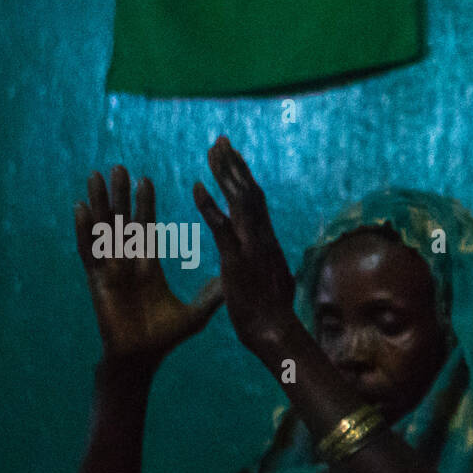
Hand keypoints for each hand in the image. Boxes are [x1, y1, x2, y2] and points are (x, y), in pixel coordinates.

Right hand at [75, 165, 222, 361]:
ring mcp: (110, 269)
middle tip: (119, 167)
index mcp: (148, 265)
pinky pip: (89, 250)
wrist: (141, 357)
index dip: (145, 204)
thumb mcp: (196, 313)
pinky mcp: (97, 280)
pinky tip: (81, 208)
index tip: (146, 179)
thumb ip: (212, 295)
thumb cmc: (165, 337)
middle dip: (121, 195)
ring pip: (104, 229)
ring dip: (100, 203)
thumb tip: (234, 280)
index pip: (146, 227)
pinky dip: (85, 230)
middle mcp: (127, 262)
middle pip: (123, 221)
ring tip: (96, 176)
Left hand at [194, 136, 296, 355]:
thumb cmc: (271, 312)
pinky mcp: (236, 260)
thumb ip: (269, 265)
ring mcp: (250, 246)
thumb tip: (276, 261)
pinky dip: (209, 206)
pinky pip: (221, 228)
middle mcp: (261, 237)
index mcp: (266, 241)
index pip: (255, 201)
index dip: (243, 178)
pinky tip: (195, 187)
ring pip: (239, 201)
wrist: (275, 331)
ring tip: (211, 152)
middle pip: (248, 192)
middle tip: (219, 140)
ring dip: (224, 174)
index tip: (232, 158)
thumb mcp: (273, 280)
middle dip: (233, 165)